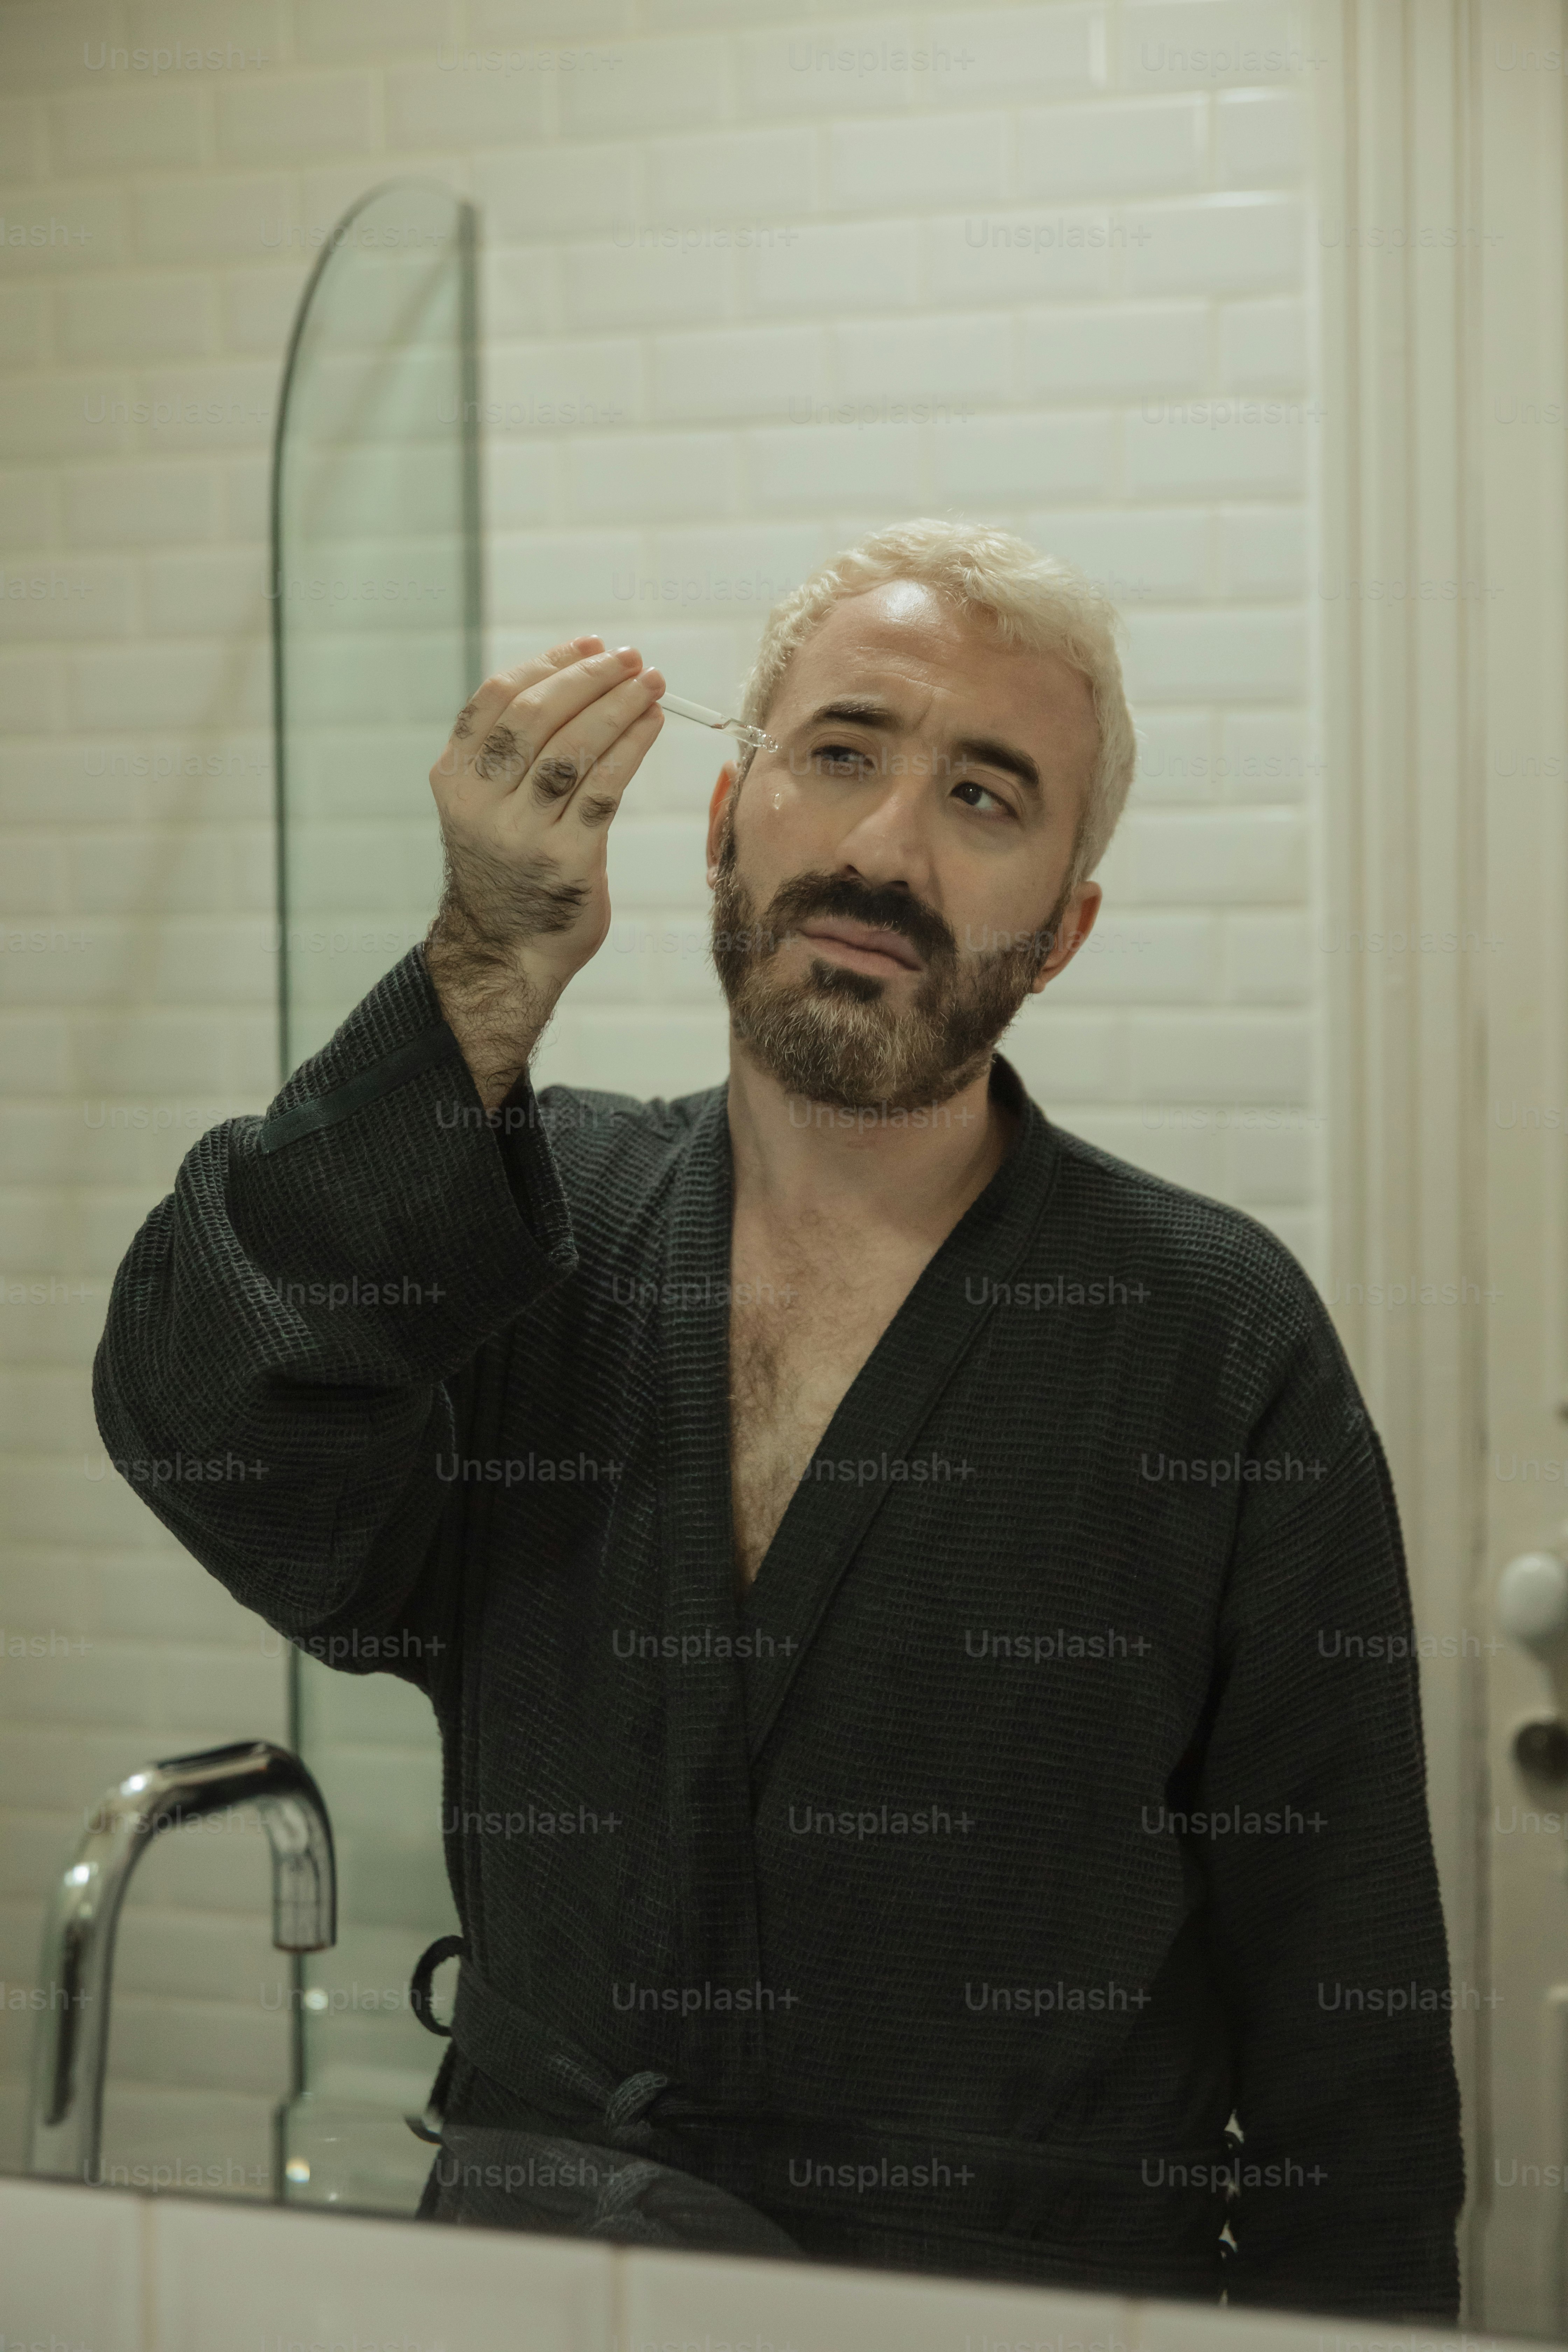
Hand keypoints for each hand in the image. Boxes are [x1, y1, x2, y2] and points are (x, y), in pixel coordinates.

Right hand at [424, 635, 664, 1105]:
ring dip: (618, 707)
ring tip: (651, 684)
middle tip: (631, 659)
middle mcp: (480, 804)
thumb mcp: (484, 805)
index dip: (548, 664)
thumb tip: (579, 676)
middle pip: (535, 716)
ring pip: (572, 749)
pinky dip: (631, 748)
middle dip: (589, 679)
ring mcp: (522, 834)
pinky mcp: (566, 861)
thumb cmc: (509, 867)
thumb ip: (511, 751)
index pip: (496, 699)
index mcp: (454, 780)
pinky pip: (604, 789)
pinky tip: (651, 724)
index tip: (591, 646)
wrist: (505, 953)